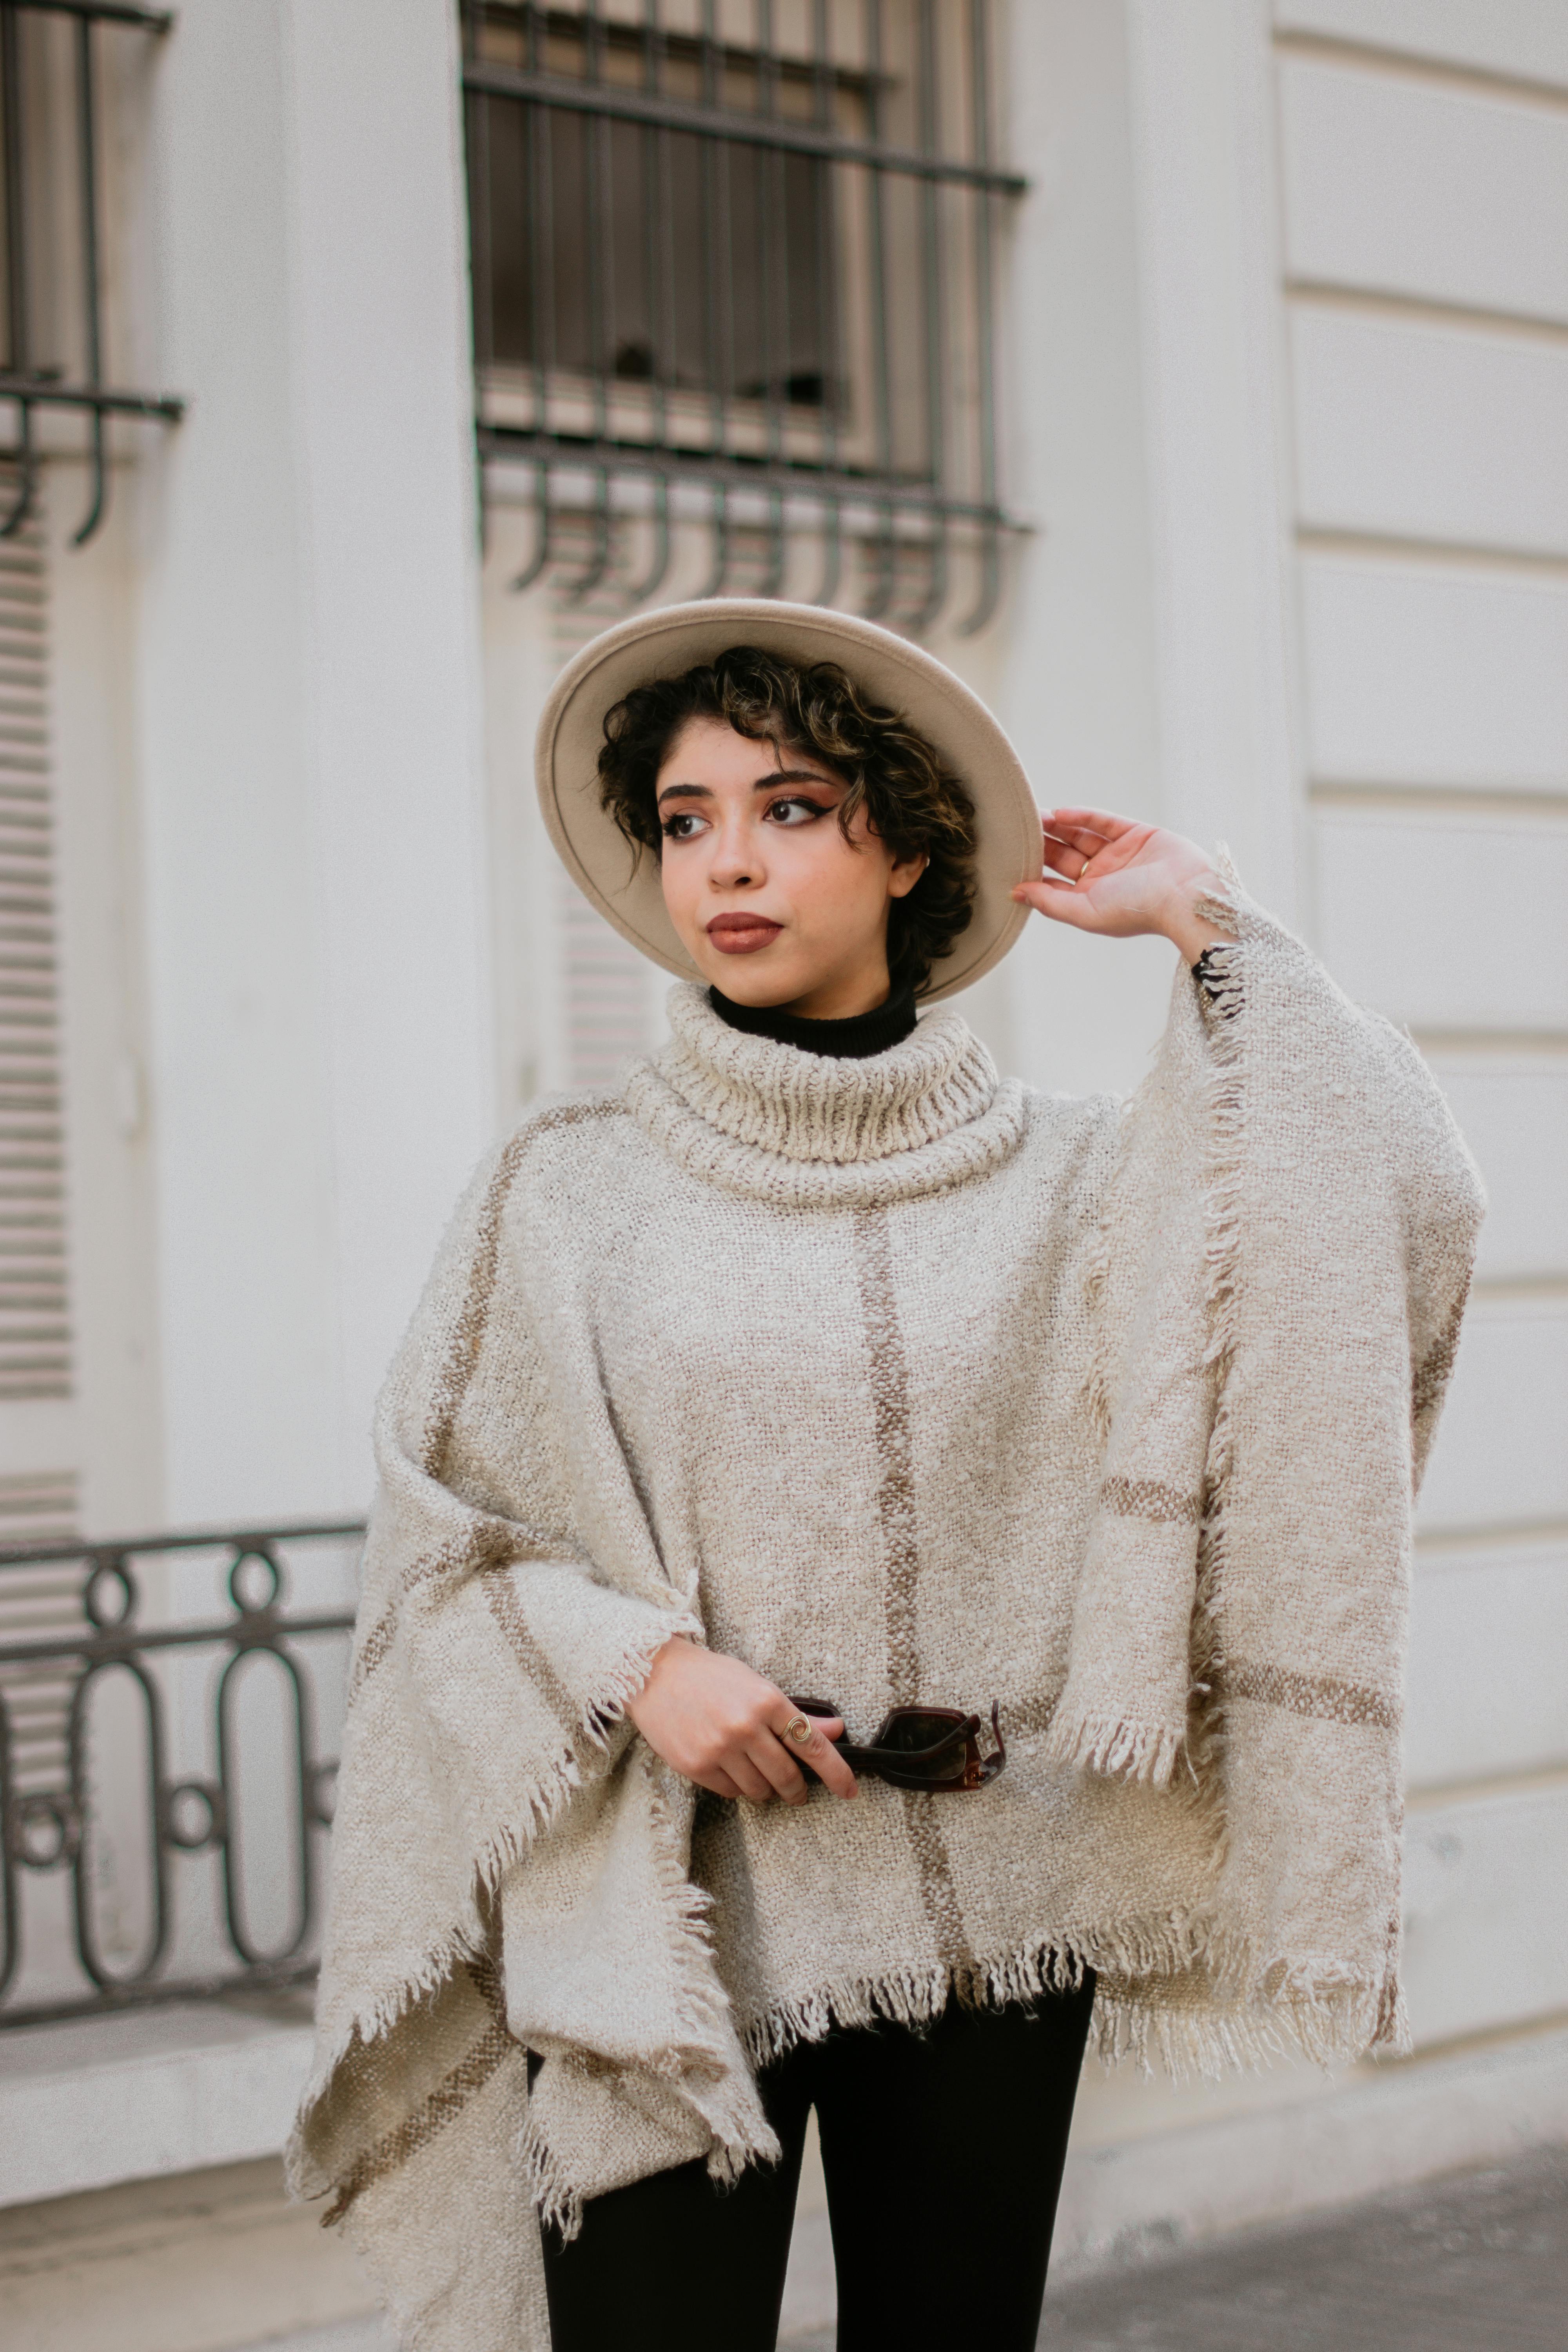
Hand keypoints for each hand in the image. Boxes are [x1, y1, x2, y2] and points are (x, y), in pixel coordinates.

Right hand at [625, 1637, 858, 1804]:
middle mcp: (746, 1726)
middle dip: (797, 1790)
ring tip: (755, 1771)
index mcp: (766, 1700)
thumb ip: (796, 1714)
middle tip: (796, 1791)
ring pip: (759, 1790)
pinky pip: (731, 1792)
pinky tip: (729, 1768)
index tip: (850, 1791)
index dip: (837, 1772)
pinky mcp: (697, 1766)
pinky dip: (737, 1787)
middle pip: (788, 1776)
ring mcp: (720, 1748)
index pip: (812, 1745)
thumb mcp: (757, 1685)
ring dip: (765, 1789)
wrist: (654, 1675)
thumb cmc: (709, 1677)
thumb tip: (836, 1730)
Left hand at [1012, 808, 1232, 965]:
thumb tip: (1015, 893)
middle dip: (1041, 844)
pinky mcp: (1135, 833)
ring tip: (1031, 816)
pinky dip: (1081, 816)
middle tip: (1016, 831)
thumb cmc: (1137, 911)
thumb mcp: (1086, 912)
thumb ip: (1049, 902)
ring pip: (1080, 836)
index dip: (1032, 872)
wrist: (1184, 894)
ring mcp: (1119, 854)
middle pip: (1064, 857)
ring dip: (1057, 827)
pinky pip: (1102, 821)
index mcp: (1091, 901)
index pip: (1054, 884)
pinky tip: (1058, 813)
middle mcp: (1103, 878)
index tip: (1009, 859)